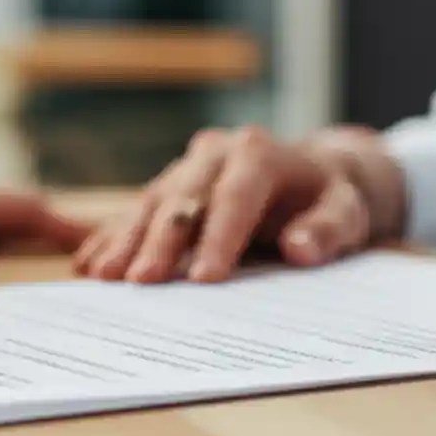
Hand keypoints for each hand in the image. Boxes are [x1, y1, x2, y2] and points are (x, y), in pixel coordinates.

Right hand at [74, 126, 404, 282]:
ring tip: (102, 277)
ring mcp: (187, 167)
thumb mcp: (346, 214)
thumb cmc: (329, 200)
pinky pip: (135, 211)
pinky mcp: (169, 186)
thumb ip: (326, 231)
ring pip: (151, 202)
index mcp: (259, 154)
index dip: (219, 238)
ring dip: (125, 240)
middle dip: (160, 242)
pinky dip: (112, 237)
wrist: (312, 175)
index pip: (235, 198)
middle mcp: (216, 152)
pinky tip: (88, 265)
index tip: (205, 279)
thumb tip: (300, 250)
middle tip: (141, 283)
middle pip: (183, 199)